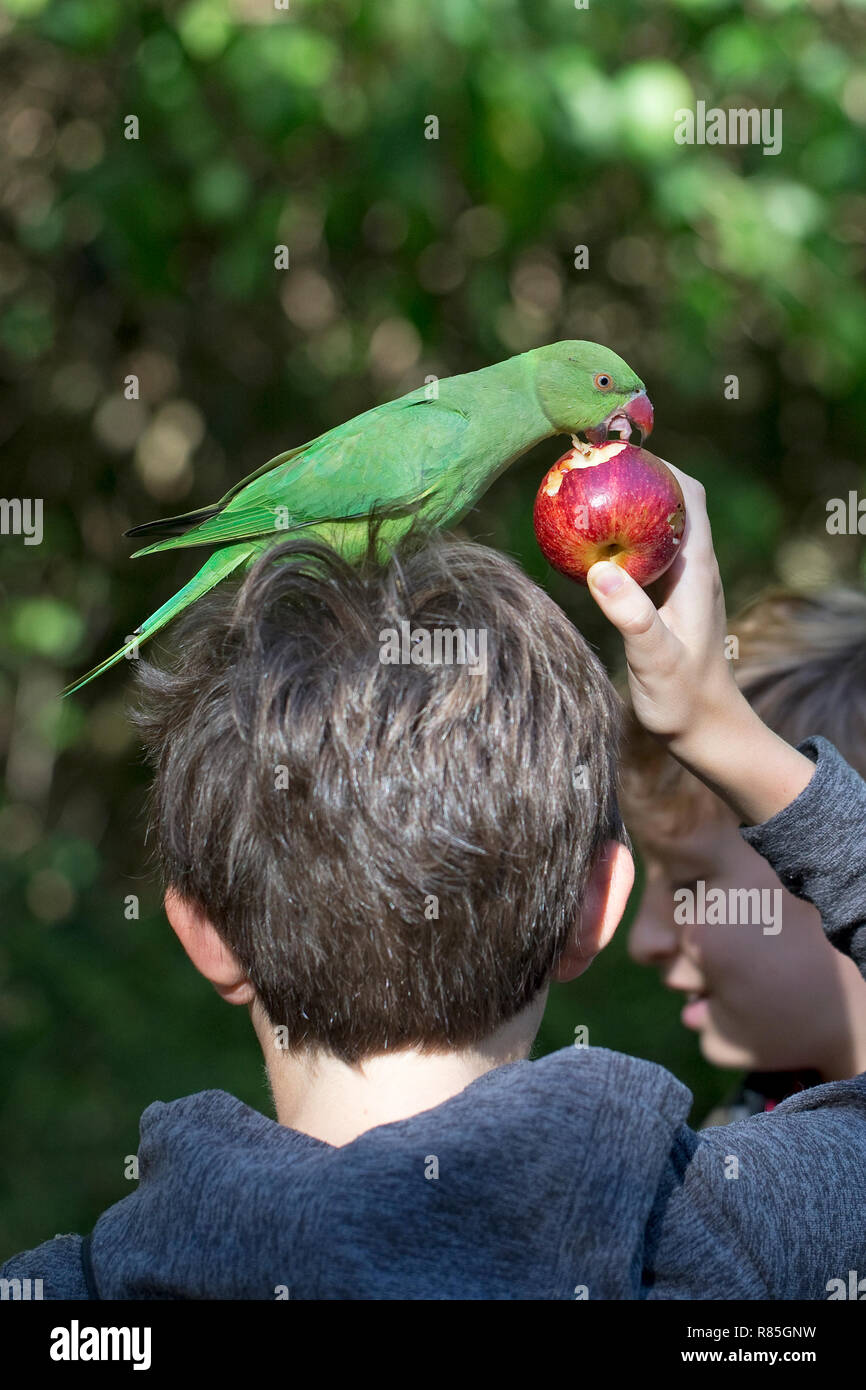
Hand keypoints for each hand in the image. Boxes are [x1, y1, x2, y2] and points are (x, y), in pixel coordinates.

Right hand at [586, 461, 815, 825]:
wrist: (704, 729)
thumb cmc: (682, 697)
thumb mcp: (655, 657)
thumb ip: (631, 615)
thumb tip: (599, 570)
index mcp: (698, 570)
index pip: (688, 495)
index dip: (661, 466)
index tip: (620, 452)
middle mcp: (692, 569)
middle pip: (669, 502)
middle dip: (636, 478)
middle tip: (590, 467)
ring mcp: (679, 584)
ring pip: (653, 528)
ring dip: (625, 508)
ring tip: (582, 495)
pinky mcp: (664, 601)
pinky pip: (640, 556)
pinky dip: (616, 540)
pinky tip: (583, 547)